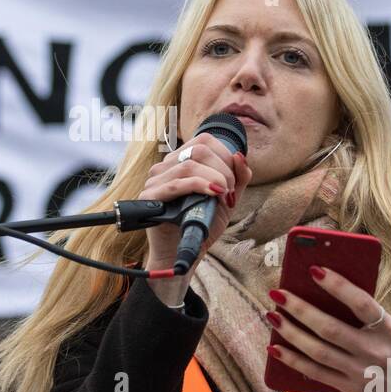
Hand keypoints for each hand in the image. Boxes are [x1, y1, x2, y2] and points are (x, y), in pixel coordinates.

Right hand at [140, 135, 251, 302]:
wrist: (185, 251)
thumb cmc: (203, 224)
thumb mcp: (227, 198)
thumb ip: (238, 178)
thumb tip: (240, 155)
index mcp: (182, 161)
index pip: (204, 141)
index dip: (225, 156)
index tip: (233, 180)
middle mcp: (166, 167)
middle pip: (198, 150)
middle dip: (222, 170)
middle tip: (230, 192)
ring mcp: (155, 181)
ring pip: (188, 165)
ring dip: (214, 179)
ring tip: (224, 196)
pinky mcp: (150, 198)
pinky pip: (176, 184)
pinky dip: (198, 186)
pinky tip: (213, 194)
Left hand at [266, 266, 390, 391]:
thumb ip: (366, 314)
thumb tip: (324, 289)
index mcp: (389, 329)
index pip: (362, 304)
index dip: (337, 286)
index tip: (313, 270)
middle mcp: (374, 351)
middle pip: (330, 328)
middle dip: (300, 309)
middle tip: (278, 293)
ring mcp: (360, 372)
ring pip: (317, 351)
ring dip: (290, 333)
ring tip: (272, 315)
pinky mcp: (348, 387)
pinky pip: (314, 372)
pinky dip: (292, 359)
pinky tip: (275, 347)